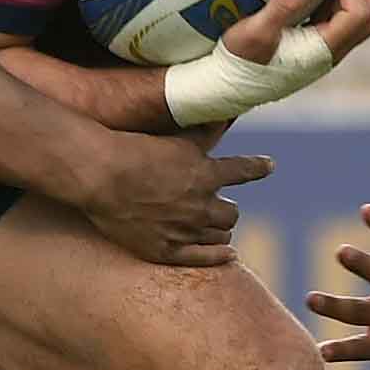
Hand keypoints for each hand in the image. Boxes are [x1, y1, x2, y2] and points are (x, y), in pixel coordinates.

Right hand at [80, 132, 269, 265]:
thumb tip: (228, 111)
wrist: (101, 176)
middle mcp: (201, 205)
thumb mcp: (177, 138)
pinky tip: (228, 254)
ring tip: (217, 227)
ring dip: (220, 229)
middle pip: (232, 212)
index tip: (268, 166)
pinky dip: (219, 255)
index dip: (258, 167)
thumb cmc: (134, 150)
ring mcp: (185, 230)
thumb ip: (206, 130)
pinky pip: (204, 258)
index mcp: (206, 174)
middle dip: (226, 208)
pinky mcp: (166, 250)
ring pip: (220, 235)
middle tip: (219, 206)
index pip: (243, 171)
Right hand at [221, 0, 369, 77]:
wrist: (229, 85)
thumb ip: (282, 5)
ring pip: (358, 19)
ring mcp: (325, 50)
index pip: (358, 15)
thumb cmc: (240, 60)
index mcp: (321, 49)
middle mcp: (329, 52)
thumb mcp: (255, 31)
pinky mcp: (315, 46)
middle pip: (368, 17)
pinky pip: (341, 20)